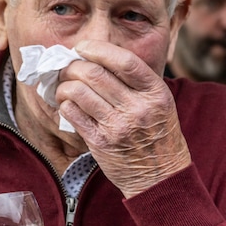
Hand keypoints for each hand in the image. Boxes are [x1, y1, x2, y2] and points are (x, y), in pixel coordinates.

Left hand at [55, 40, 191, 197]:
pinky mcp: (101, 143)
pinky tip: (69, 106)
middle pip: (94, 73)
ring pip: (78, 91)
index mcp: (156, 93)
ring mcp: (119, 126)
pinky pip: (72, 113)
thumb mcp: (161, 104)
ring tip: (65, 88)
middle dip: (73, 66)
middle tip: (68, 68)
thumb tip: (99, 57)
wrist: (162, 178)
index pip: (124, 61)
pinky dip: (64, 105)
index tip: (83, 47)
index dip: (98, 48)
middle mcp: (138, 108)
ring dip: (64, 85)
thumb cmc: (160, 137)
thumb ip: (137, 82)